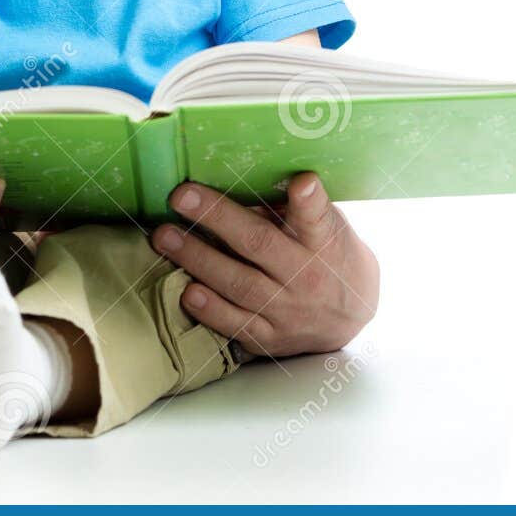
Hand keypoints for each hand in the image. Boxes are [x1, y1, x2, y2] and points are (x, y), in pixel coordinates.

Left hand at [150, 173, 378, 356]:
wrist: (351, 316)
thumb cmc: (326, 254)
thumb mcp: (324, 227)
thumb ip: (290, 209)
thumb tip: (235, 178)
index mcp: (323, 242)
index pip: (317, 218)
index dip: (308, 200)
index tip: (301, 182)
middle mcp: (306, 276)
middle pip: (259, 245)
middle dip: (217, 218)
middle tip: (179, 196)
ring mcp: (288, 310)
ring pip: (239, 285)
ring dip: (197, 259)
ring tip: (164, 237)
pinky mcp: (270, 337)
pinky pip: (236, 324)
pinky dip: (210, 310)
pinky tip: (187, 292)